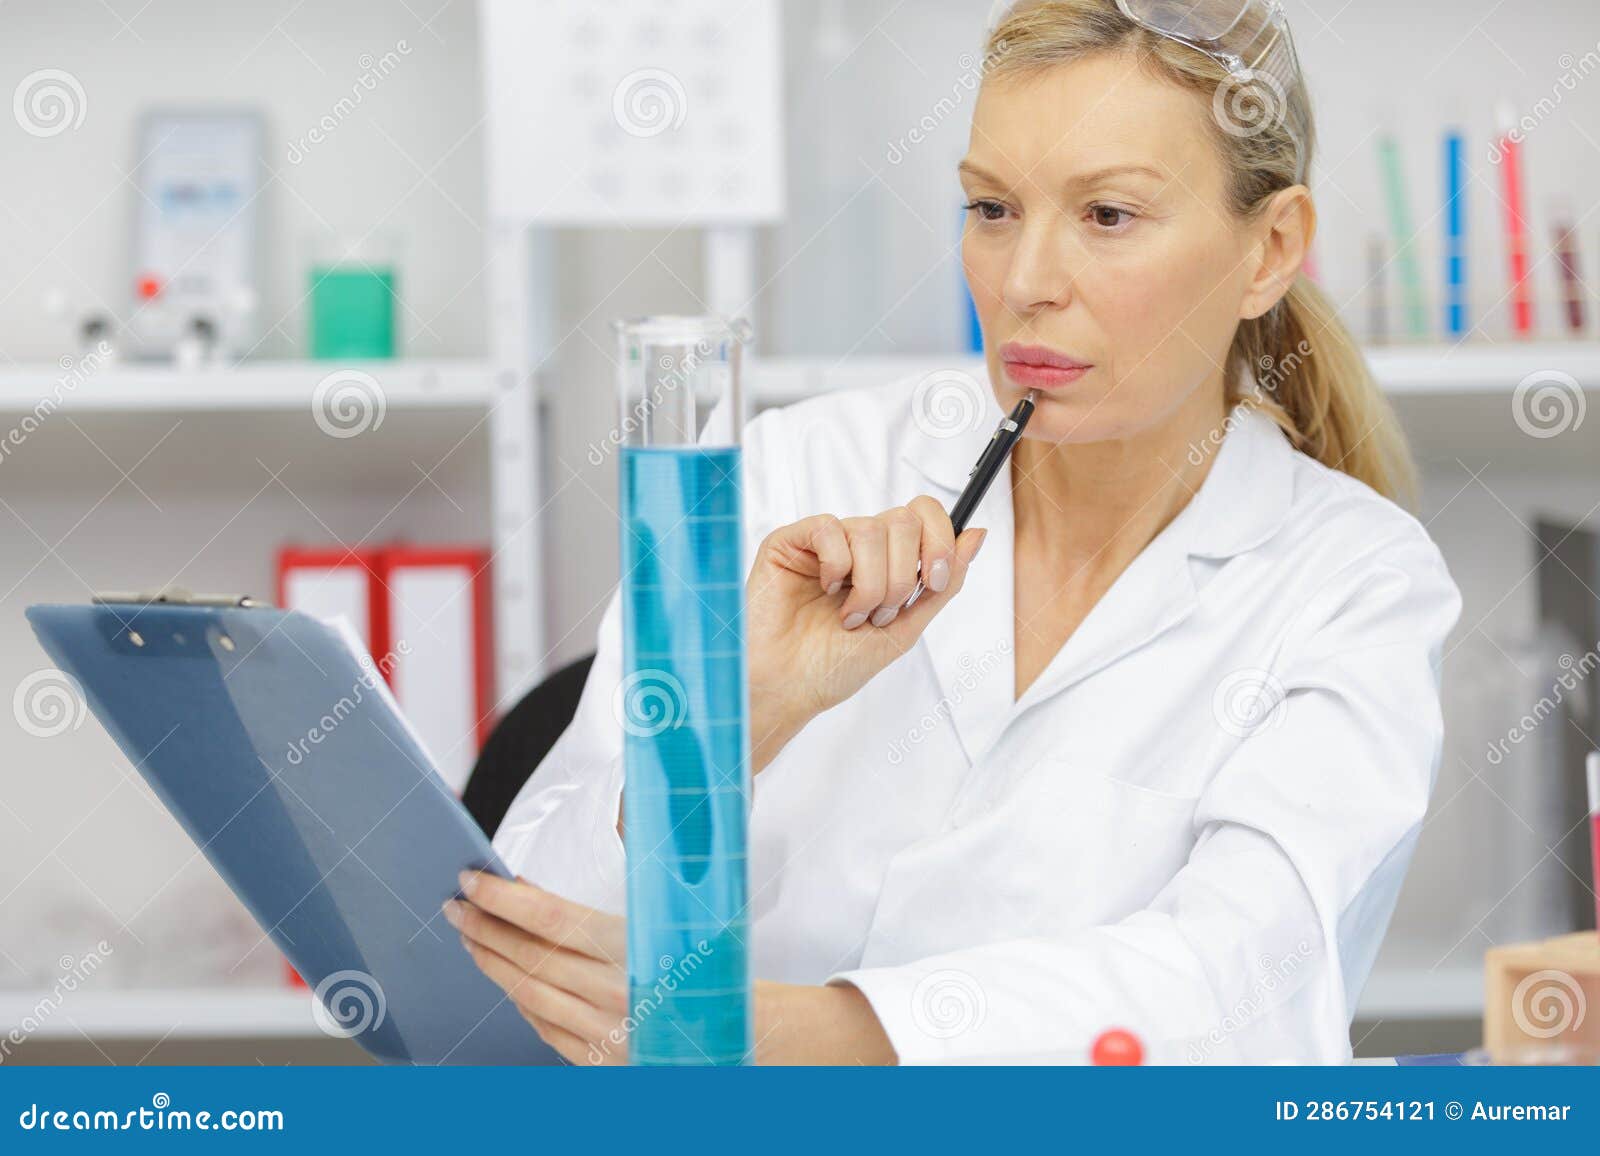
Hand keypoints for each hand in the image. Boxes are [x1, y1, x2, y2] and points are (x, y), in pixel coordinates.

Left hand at [449, 872, 896, 1064]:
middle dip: (484, 928)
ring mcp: (606, 1037)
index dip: (506, 900)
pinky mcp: (604, 1065)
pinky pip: (548, 1031)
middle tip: (454, 903)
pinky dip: (522, 1002)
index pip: (552, 921)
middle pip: (530, 959)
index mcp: (636, 953)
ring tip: (470, 936)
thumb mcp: (677, 927)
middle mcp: (615, 997)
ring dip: (493, 964)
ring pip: (529, 996)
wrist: (765, 1040)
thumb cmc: (723, 970)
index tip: (472, 878)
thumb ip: (609, 921)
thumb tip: (542, 898)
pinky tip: (509, 982)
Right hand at [746, 497, 986, 771]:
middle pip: (904, 520)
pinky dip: (836, 566)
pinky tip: (825, 591)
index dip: (940, 541)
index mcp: (888, 561)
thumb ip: (944, 584)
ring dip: (869, 583)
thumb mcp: (905, 629)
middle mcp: (858, 546)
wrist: (788, 689)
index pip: (925, 516)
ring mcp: (825, 542)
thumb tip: (977, 534)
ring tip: (850, 615)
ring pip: (870, 528)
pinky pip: (828, 527)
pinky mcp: (790, 542)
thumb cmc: (835, 667)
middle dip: (903, 575)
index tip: (934, 582)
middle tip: (881, 613)